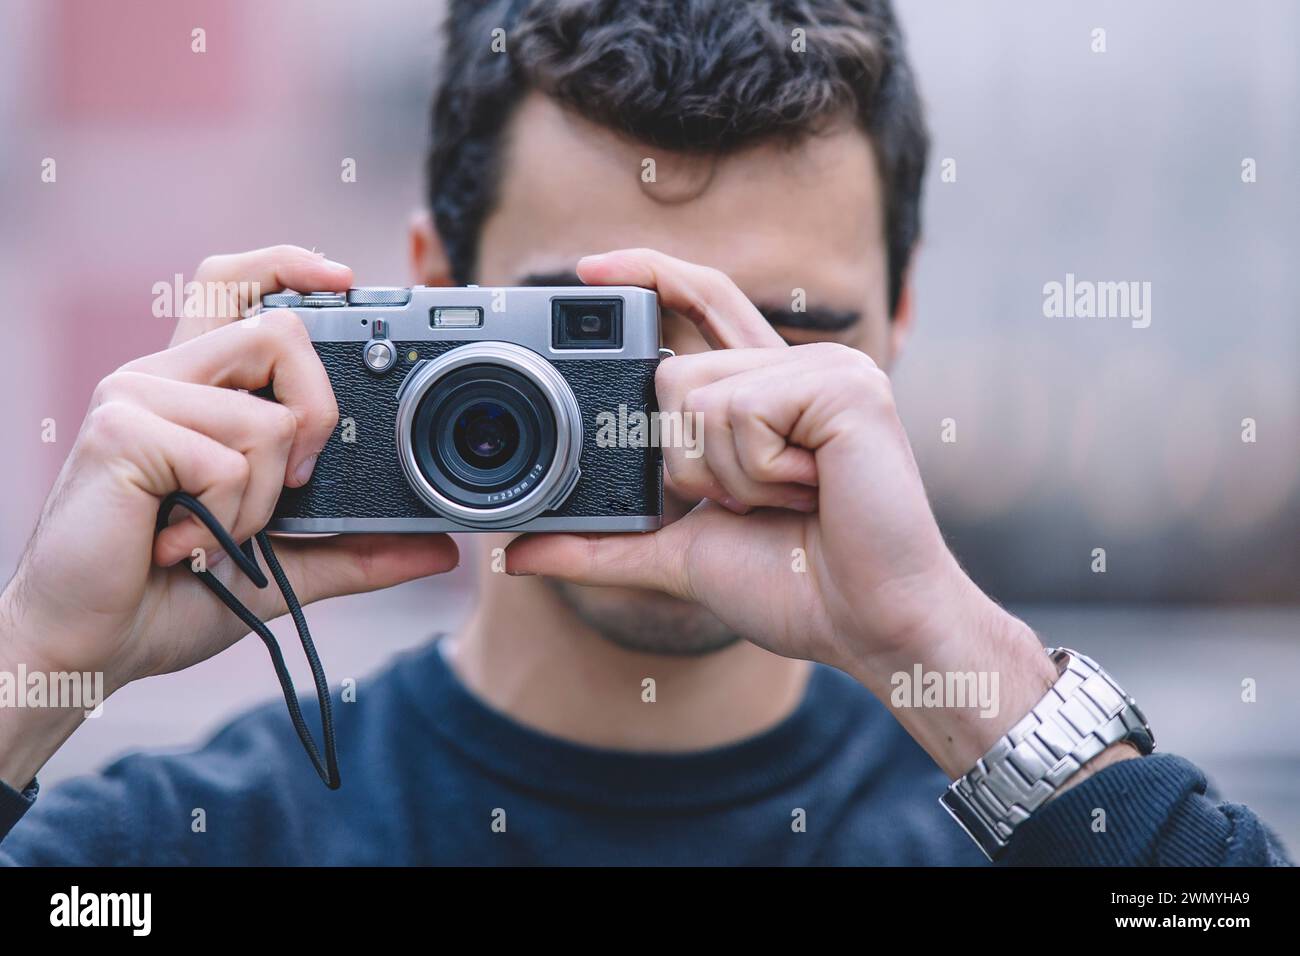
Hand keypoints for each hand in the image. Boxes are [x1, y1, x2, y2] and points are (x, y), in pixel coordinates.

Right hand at [0, 246, 457, 786]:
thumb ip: (359, 551)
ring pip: (266, 414)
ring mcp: (136, 397)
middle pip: (277, 330)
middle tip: (294, 483)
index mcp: (196, 390)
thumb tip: (439, 550)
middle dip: (319, 413)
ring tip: (212, 533)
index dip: (288, 264)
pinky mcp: (120, 431)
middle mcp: (162, 377)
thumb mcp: (286, 568)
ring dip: (263, 498)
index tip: (346, 280)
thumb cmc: (172, 595)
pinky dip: (227, 518)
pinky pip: (228, 459)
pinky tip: (179, 545)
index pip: (233, 284)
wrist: (90, 647)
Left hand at [506, 248, 1059, 775]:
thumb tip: (516, 554)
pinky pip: (742, 414)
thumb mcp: (676, 556)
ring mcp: (826, 370)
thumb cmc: (794, 587)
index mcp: (767, 394)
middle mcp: (798, 368)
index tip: (586, 271)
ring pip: (697, 397)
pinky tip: (813, 490)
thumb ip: (600, 546)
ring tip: (791, 500)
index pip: (702, 302)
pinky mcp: (846, 386)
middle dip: (687, 463)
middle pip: (672, 374)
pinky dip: (758, 475)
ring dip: (726, 478)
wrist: (869, 626)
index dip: (648, 274)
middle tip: (754, 503)